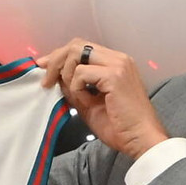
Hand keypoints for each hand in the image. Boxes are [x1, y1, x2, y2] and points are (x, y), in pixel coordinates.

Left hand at [37, 39, 169, 159]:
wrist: (141, 139)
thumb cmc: (120, 127)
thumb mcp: (89, 104)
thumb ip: (75, 88)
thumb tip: (56, 78)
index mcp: (116, 63)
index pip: (82, 48)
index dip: (60, 56)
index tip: (44, 68)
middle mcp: (118, 59)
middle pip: (76, 45)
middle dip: (56, 60)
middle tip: (46, 80)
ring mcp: (118, 65)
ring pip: (76, 53)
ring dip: (66, 75)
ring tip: (72, 95)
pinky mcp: (114, 75)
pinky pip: (81, 73)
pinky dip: (76, 87)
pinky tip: (86, 100)